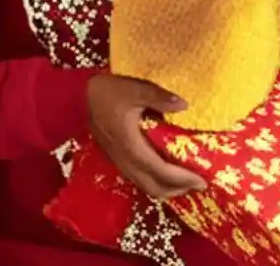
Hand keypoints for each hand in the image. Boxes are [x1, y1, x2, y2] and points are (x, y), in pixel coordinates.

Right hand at [87, 74, 206, 199]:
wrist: (77, 98)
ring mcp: (119, 161)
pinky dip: (155, 180)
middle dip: (177, 189)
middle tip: (198, 183)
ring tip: (185, 180)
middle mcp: (125, 159)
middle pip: (154, 187)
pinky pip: (138, 178)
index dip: (183, 179)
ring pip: (145, 185)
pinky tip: (164, 170)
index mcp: (131, 146)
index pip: (161, 172)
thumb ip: (159, 97)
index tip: (202, 180)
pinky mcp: (116, 158)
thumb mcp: (134, 88)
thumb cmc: (106, 92)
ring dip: (166, 187)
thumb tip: (184, 105)